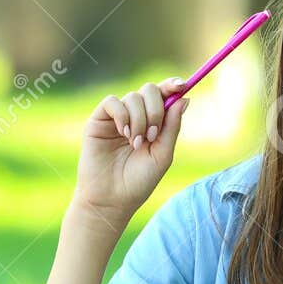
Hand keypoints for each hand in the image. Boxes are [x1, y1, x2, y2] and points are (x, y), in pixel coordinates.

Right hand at [73, 76, 189, 222]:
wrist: (112, 199)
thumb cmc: (138, 181)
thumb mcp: (163, 155)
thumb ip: (172, 127)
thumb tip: (184, 98)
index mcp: (154, 123)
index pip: (164, 96)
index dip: (172, 85)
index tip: (182, 85)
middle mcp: (135, 116)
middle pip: (149, 90)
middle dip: (156, 110)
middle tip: (153, 135)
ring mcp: (117, 117)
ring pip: (133, 97)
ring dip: (140, 120)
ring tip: (136, 144)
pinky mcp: (98, 120)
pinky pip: (112, 102)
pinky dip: (122, 114)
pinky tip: (124, 133)